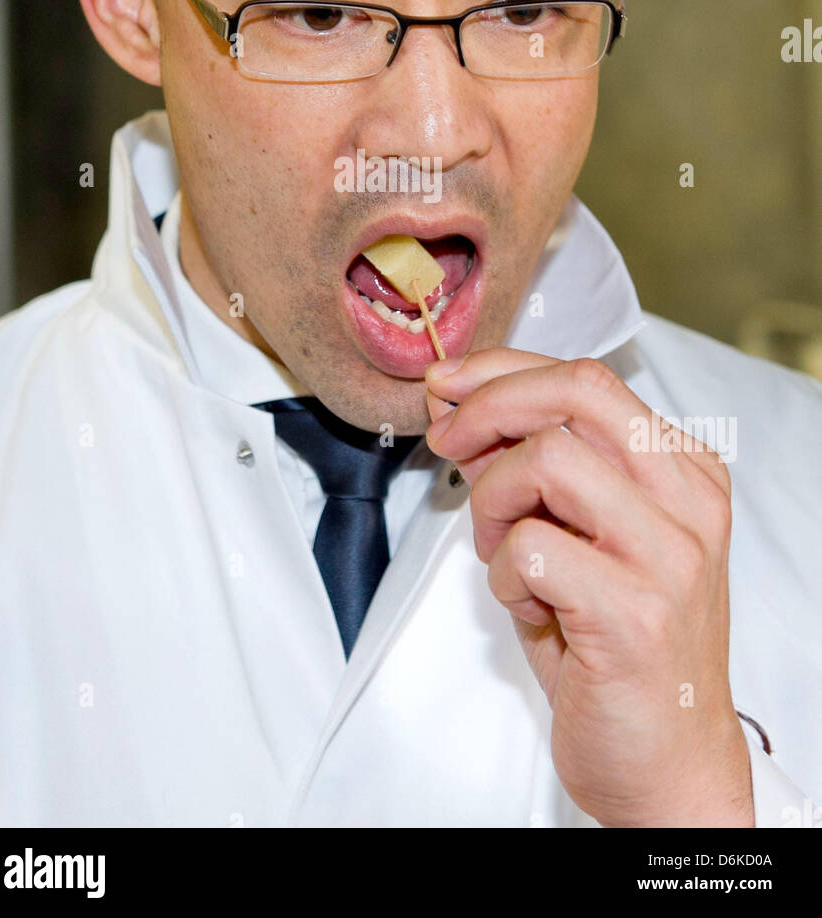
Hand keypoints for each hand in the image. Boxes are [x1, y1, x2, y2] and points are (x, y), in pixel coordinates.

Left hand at [425, 348, 753, 827]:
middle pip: (575, 393)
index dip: (501, 370)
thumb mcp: (582, 537)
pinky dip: (503, 574)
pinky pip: (529, 548)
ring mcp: (669, 557)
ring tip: (504, 551)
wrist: (668, 764)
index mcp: (685, 472)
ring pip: (545, 459)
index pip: (588, 378)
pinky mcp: (634, 614)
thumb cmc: (620, 650)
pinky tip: (528, 605)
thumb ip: (534, 469)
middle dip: (487, 405)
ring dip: (493, 500)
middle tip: (447, 440)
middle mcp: (689, 502)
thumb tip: (462, 406)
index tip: (448, 385)